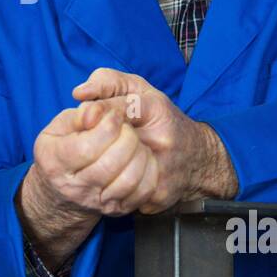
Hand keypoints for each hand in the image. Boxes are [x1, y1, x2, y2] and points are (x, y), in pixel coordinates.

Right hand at [29, 99, 159, 218]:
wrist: (62, 191)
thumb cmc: (63, 148)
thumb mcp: (60, 127)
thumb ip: (79, 115)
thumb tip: (96, 111)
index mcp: (54, 162)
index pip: (87, 148)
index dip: (108, 127)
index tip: (115, 114)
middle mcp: (73, 188)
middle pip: (110, 164)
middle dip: (127, 138)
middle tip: (127, 126)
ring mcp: (97, 202)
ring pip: (129, 180)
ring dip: (140, 154)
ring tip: (136, 141)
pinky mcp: (117, 210)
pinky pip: (143, 192)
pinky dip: (149, 171)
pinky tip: (143, 157)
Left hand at [72, 67, 237, 212]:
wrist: (198, 158)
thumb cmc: (160, 119)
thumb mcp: (138, 90)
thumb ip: (108, 81)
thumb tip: (79, 93)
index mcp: (155, 109)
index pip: (118, 109)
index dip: (96, 114)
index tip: (85, 119)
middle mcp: (162, 140)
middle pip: (113, 145)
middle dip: (94, 145)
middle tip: (87, 146)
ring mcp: (161, 169)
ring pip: (115, 175)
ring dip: (99, 171)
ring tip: (94, 165)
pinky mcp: (159, 194)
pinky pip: (124, 195)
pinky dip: (111, 190)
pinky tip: (108, 183)